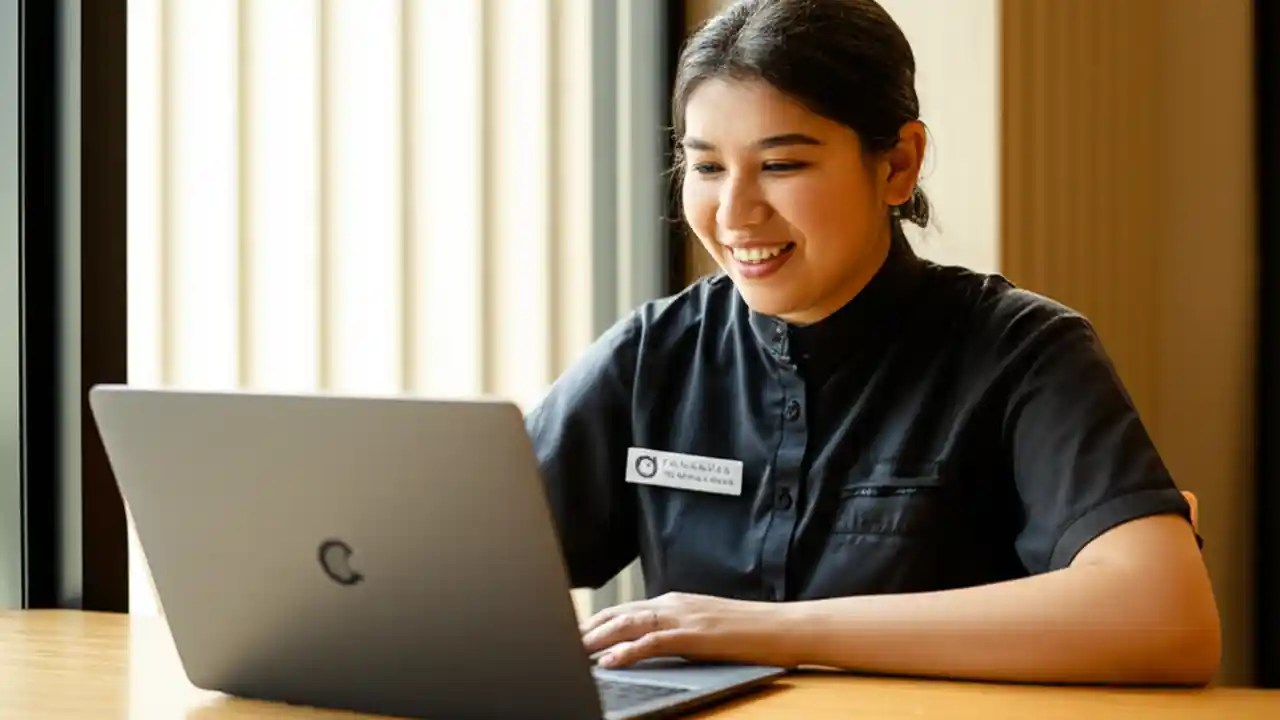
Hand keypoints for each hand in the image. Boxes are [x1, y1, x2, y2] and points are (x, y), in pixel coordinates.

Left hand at [580, 592, 790, 668]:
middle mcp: (674, 604)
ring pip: (630, 624)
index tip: (572, 634)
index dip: (595, 622)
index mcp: (674, 602)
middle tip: (560, 642)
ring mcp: (684, 617)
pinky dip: (629, 650)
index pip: (624, 610)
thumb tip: (647, 645)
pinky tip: (611, 660)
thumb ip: (676, 631)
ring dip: (598, 639)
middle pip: (619, 614)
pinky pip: (654, 642)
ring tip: (574, 651)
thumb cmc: (748, 631)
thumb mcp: (704, 627)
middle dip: (587, 629)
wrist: (783, 626)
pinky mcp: (695, 635)